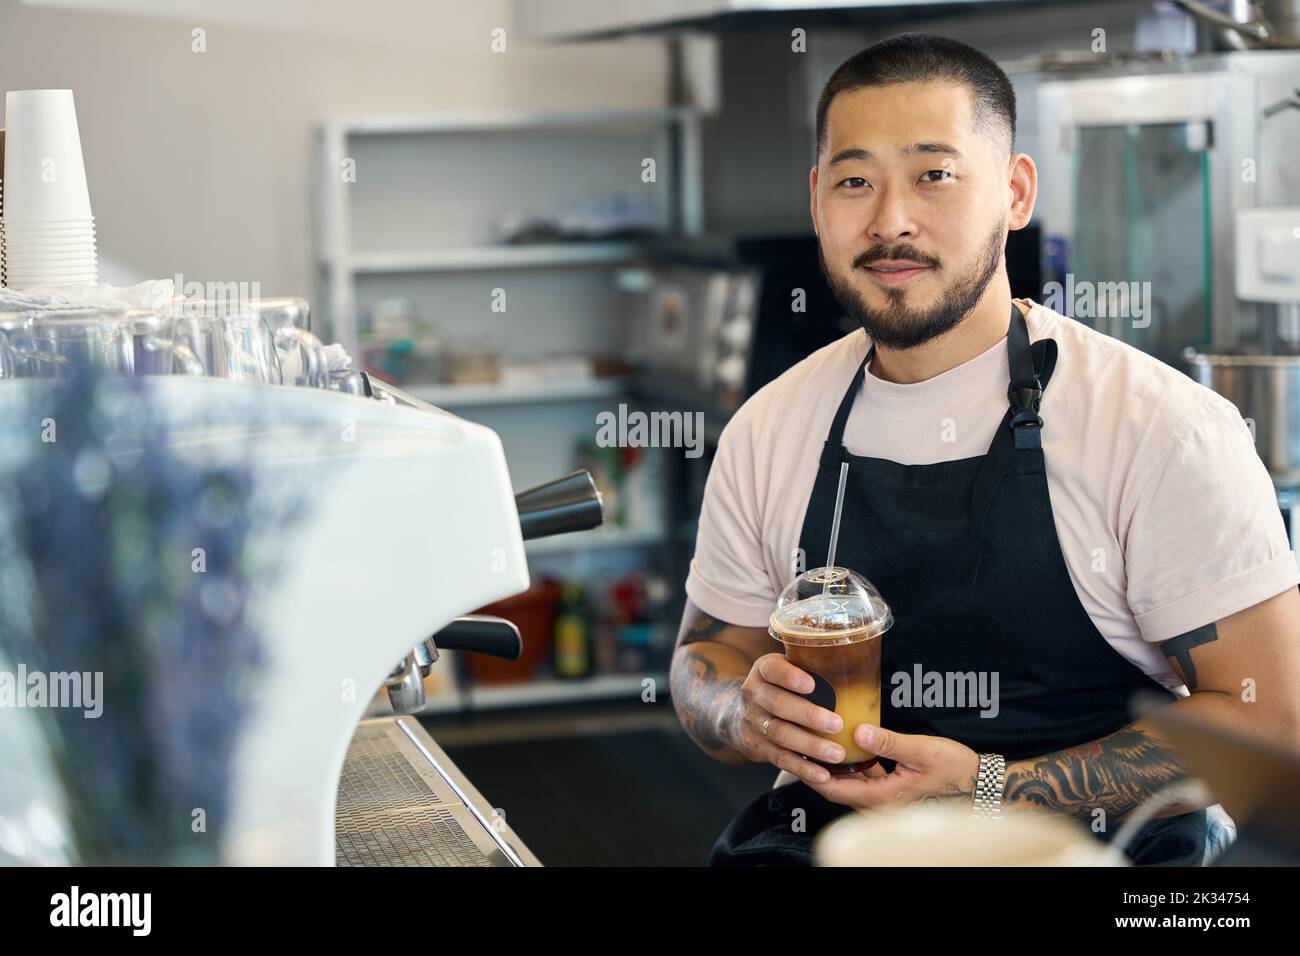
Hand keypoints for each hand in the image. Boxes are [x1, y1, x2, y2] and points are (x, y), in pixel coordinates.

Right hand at [733, 653, 847, 785]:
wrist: (737, 714)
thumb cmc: (777, 688)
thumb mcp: (785, 669)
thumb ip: (809, 667)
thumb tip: (858, 667)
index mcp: (764, 671)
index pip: (773, 670)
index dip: (790, 677)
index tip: (811, 684)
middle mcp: (755, 695)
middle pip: (777, 704)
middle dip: (808, 715)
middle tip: (836, 724)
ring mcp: (754, 723)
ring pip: (780, 734)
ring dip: (810, 745)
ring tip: (837, 753)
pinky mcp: (758, 747)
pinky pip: (781, 759)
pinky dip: (803, 767)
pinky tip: (822, 774)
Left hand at [804, 724, 980, 810]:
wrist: (976, 781)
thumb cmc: (952, 767)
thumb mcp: (919, 750)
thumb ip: (886, 743)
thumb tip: (856, 732)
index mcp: (882, 798)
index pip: (834, 790)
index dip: (812, 771)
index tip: (798, 748)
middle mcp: (879, 804)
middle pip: (836, 789)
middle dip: (818, 766)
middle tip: (802, 738)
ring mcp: (883, 799)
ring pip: (848, 784)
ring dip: (833, 766)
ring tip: (819, 739)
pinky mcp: (889, 790)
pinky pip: (861, 781)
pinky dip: (850, 766)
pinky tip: (847, 745)